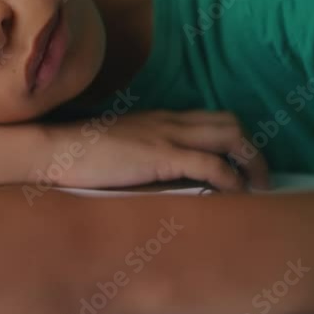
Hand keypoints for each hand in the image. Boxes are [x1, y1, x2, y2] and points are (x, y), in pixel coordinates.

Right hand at [40, 110, 269, 190]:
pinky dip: (230, 180)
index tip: (240, 166)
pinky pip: (211, 164)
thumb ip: (141, 154)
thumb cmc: (77, 154)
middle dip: (253, 151)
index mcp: (158, 119)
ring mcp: (166, 136)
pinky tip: (230, 195)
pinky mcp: (161, 156)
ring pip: (230, 137)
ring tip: (252, 189)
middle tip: (257, 180)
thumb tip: (156, 176)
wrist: (55, 150)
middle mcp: (168, 121)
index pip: (211, 118)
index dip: (234, 140)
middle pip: (230, 123)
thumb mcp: (117, 148)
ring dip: (250, 163)